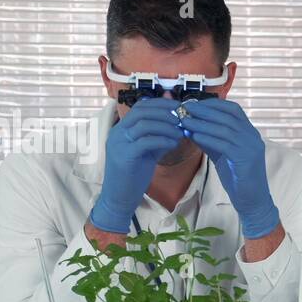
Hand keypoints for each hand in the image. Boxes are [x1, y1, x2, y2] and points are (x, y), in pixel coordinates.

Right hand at [90, 98, 184, 233]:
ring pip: (144, 124)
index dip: (161, 103)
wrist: (120, 197)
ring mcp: (119, 143)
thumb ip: (159, 135)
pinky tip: (174, 144)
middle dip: (165, 112)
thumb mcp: (148, 151)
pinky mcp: (125, 156)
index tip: (179, 107)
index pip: (141, 106)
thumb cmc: (135, 174)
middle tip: (182, 118)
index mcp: (122, 128)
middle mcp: (118, 132)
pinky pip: (146, 141)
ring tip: (181, 132)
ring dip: (166, 126)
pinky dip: (162, 140)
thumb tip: (177, 122)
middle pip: (142, 111)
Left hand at [178, 98, 279, 238]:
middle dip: (204, 111)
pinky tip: (194, 136)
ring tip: (184, 121)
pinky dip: (208, 138)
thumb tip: (190, 127)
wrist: (252, 200)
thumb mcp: (223, 154)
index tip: (193, 103)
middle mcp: (252, 136)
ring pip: (224, 129)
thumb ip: (210, 140)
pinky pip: (224, 144)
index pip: (233, 109)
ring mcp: (251, 147)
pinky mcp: (246, 159)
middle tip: (184, 108)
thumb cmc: (237, 178)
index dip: (213, 104)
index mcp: (249, 132)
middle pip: (227, 116)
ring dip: (202, 123)